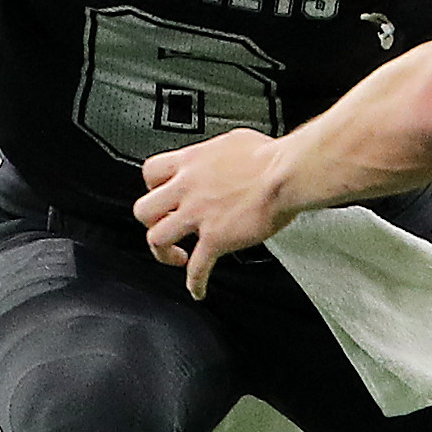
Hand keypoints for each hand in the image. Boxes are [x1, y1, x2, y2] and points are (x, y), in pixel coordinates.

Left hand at [136, 129, 295, 299]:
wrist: (286, 174)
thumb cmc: (270, 156)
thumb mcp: (232, 141)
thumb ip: (216, 153)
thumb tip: (221, 156)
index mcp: (191, 162)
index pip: (151, 172)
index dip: (153, 188)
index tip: (162, 196)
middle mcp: (187, 188)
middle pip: (144, 209)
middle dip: (150, 222)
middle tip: (163, 228)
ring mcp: (198, 215)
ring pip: (157, 239)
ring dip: (163, 252)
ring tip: (177, 257)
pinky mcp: (216, 239)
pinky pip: (197, 268)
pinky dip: (195, 283)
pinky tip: (198, 289)